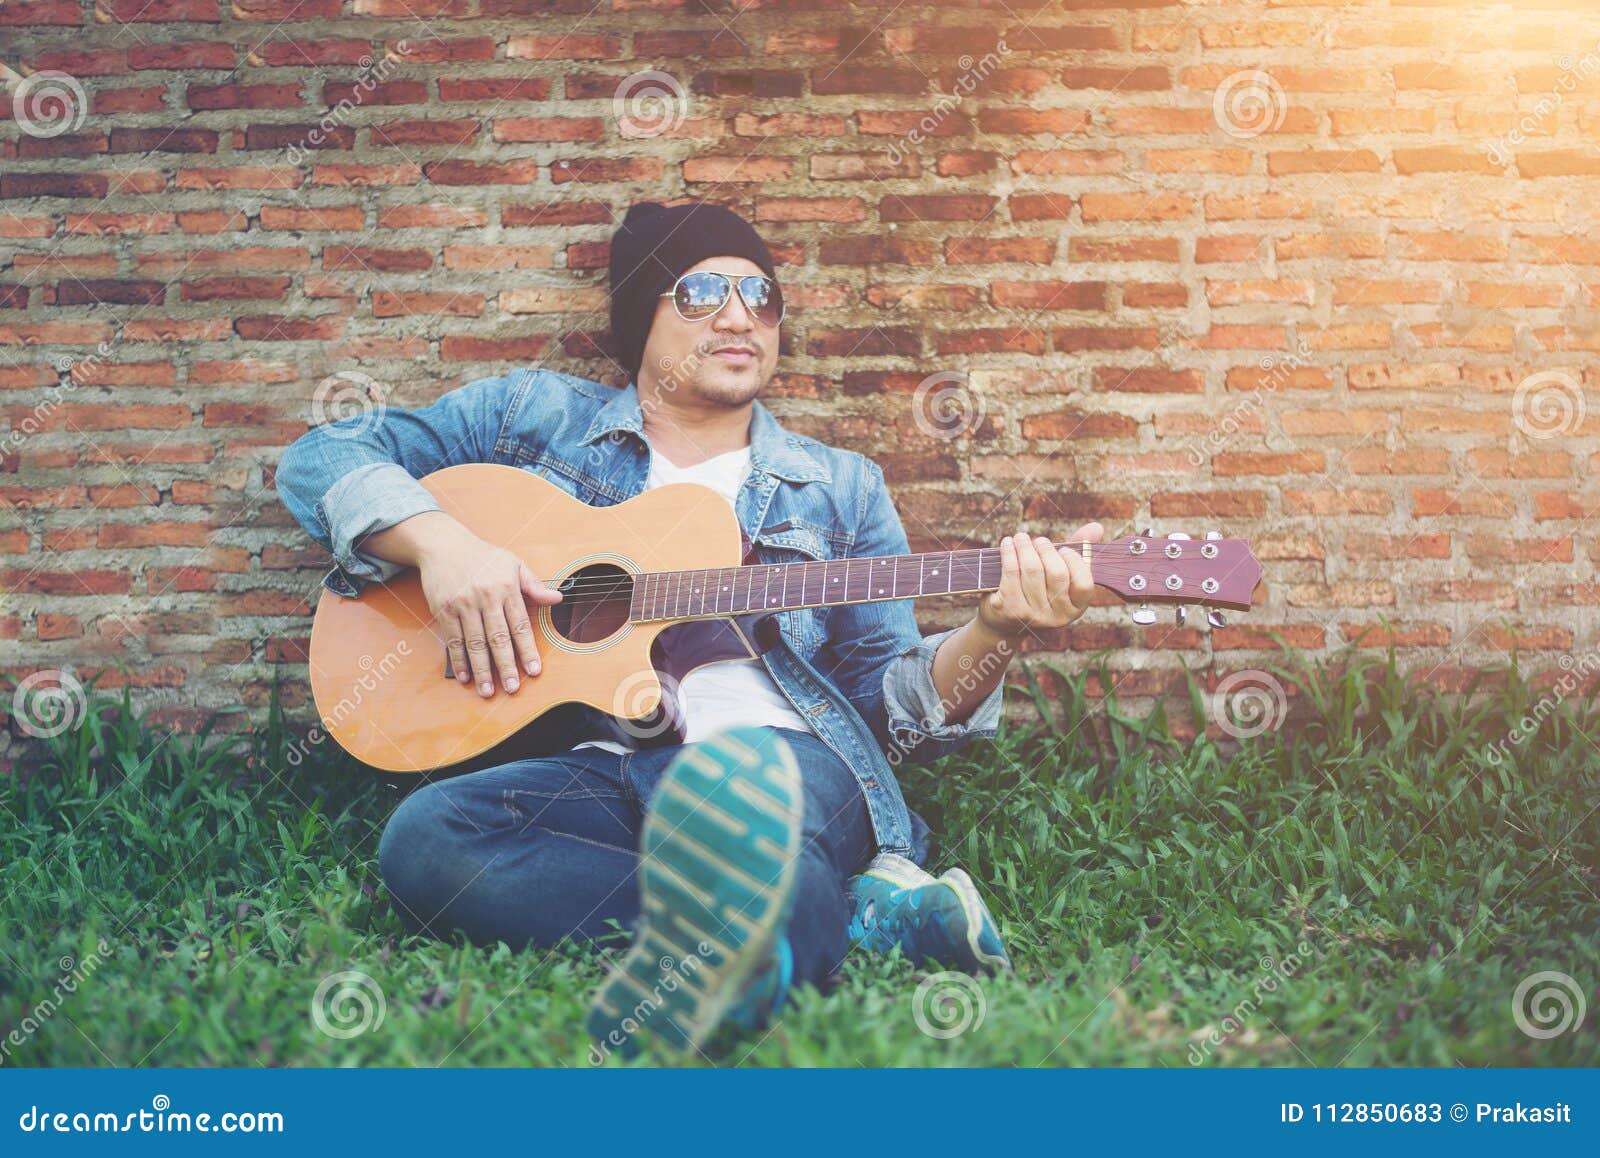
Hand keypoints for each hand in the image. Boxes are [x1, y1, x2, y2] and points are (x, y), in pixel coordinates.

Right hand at [416, 527, 563, 697]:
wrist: (443, 545)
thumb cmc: (482, 557)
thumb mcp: (512, 563)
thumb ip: (534, 585)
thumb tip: (557, 598)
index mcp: (506, 588)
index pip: (520, 625)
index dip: (528, 650)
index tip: (534, 670)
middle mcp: (484, 598)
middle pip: (497, 639)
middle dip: (506, 666)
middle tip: (512, 688)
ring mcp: (462, 605)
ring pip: (475, 643)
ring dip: (482, 670)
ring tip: (488, 690)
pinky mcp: (444, 610)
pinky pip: (453, 640)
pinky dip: (460, 660)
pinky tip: (466, 676)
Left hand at [976, 522, 1101, 639]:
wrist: (1005, 622)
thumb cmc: (1039, 591)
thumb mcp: (1061, 575)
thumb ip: (1079, 552)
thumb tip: (1097, 526)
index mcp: (1076, 608)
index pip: (1084, 583)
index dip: (1075, 561)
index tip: (1064, 549)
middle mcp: (1057, 616)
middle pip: (1057, 573)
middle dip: (1047, 549)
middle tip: (1039, 540)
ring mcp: (1034, 615)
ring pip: (1033, 570)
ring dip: (1025, 547)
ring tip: (1021, 538)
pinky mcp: (1011, 610)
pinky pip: (1011, 572)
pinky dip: (1009, 553)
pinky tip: (1007, 544)